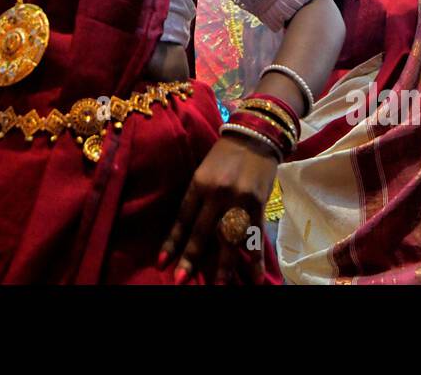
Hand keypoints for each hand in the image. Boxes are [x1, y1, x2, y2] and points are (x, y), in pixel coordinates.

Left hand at [159, 134, 277, 283]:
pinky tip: (256, 276)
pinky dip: (255, 257)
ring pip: (229, 238)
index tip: (162, 263)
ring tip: (219, 285)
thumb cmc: (225, 154)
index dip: (172, 242)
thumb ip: (198, 197)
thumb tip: (189, 229)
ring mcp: (238, 199)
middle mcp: (216, 193)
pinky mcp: (258, 203)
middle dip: (191, 258)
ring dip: (224, 265)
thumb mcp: (203, 171)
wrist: (255, 136)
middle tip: (181, 280)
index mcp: (199, 183)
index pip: (182, 218)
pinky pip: (255, 235)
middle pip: (202, 232)